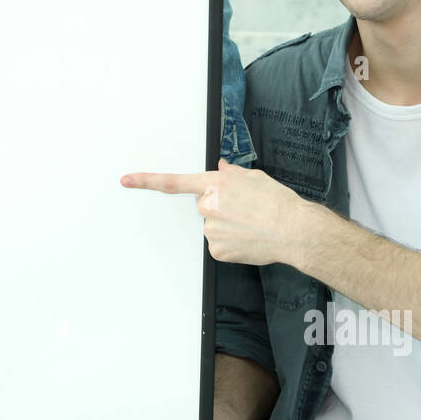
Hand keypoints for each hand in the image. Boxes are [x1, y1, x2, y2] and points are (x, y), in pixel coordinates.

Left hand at [121, 159, 310, 267]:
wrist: (293, 230)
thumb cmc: (277, 202)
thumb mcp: (254, 177)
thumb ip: (232, 174)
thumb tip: (221, 168)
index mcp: (215, 184)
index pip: (173, 182)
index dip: (147, 180)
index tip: (127, 180)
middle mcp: (207, 206)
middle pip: (204, 206)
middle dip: (219, 207)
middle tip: (244, 210)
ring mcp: (209, 230)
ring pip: (211, 226)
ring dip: (226, 226)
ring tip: (250, 225)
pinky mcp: (215, 250)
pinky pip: (217, 245)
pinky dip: (230, 243)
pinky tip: (247, 239)